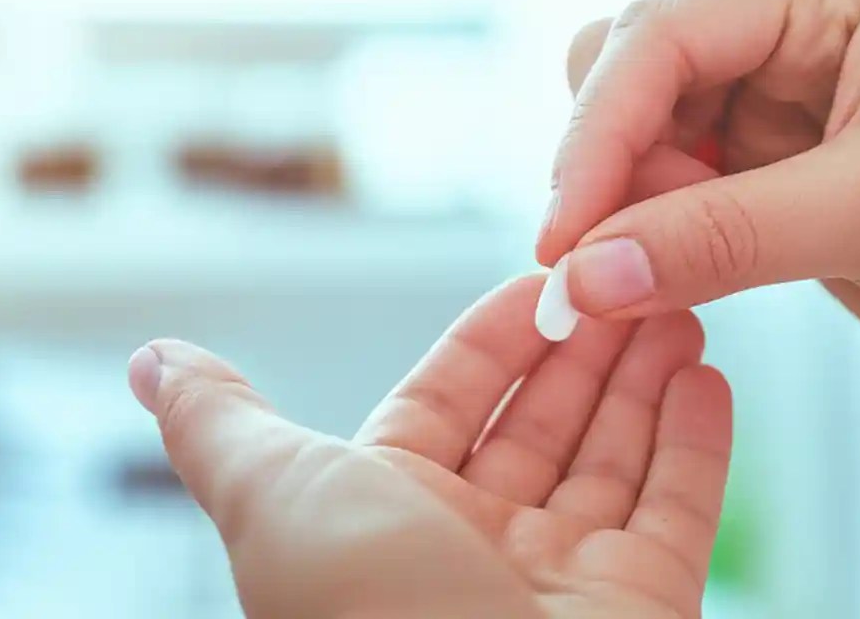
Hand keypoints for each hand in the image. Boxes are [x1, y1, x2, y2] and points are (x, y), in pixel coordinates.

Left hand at [127, 275, 730, 618]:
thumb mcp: (278, 500)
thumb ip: (226, 424)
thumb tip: (153, 360)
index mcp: (391, 513)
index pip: (453, 397)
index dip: (496, 334)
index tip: (543, 274)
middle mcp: (476, 545)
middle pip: (541, 421)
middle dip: (584, 345)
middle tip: (629, 272)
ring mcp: (564, 578)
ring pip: (613, 456)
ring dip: (645, 378)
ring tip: (677, 303)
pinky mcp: (642, 606)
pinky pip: (676, 510)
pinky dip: (696, 443)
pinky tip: (706, 377)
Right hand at [539, 0, 859, 421]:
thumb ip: (715, 238)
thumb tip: (583, 273)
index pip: (664, 34)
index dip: (598, 135)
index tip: (564, 238)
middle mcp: (797, 22)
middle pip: (632, 69)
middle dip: (607, 166)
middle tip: (601, 265)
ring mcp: (782, 97)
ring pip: (639, 131)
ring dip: (625, 206)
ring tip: (646, 278)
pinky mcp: (775, 171)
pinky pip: (671, 191)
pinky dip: (651, 239)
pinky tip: (665, 282)